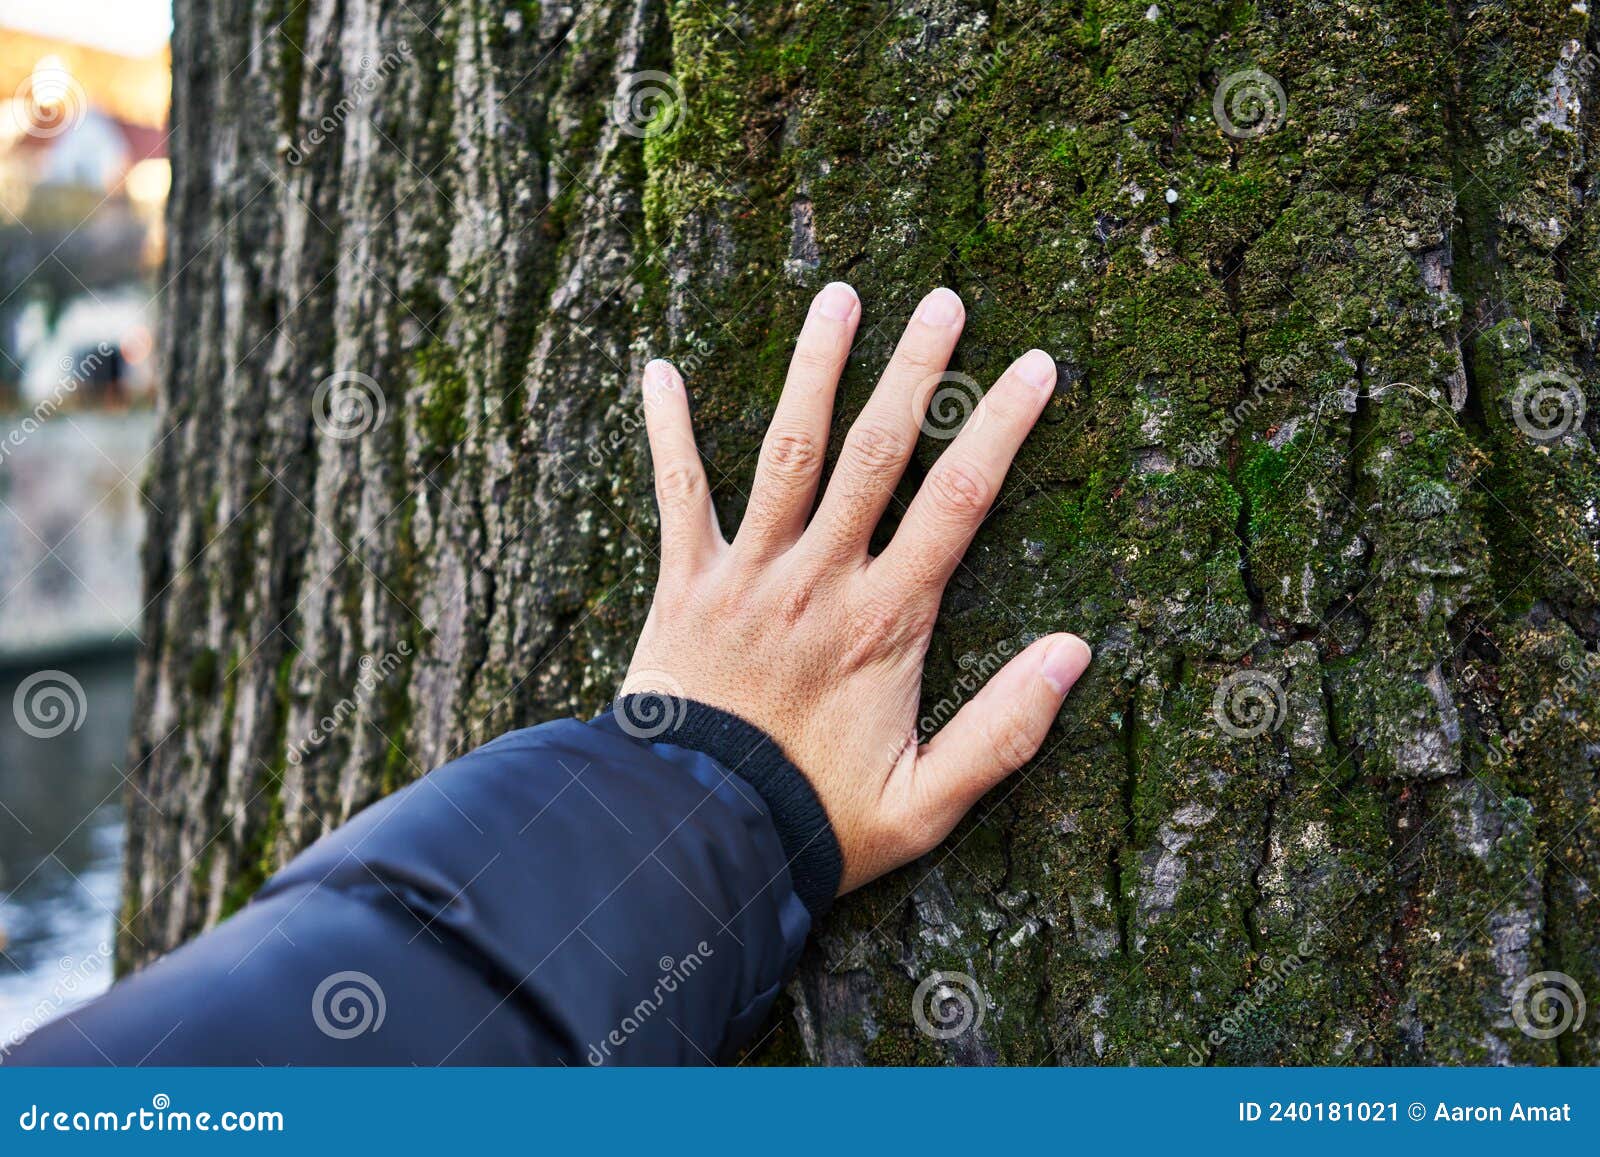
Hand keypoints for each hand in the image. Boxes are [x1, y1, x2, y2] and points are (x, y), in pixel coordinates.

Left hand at [625, 282, 1091, 893]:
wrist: (691, 838)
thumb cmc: (813, 824)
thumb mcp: (925, 803)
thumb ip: (1003, 731)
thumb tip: (1075, 652)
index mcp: (885, 622)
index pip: (957, 504)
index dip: (999, 430)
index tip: (1033, 367)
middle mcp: (819, 580)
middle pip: (877, 454)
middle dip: (914, 372)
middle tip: (943, 300)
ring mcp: (748, 574)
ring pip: (788, 451)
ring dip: (814, 370)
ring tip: (838, 296)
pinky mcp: (684, 584)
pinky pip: (677, 493)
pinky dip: (668, 431)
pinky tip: (659, 370)